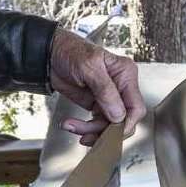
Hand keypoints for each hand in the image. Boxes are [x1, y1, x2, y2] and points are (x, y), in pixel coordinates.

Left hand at [48, 30, 146, 145]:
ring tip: (72, 126)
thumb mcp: (89, 67)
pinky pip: (96, 124)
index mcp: (125, 75)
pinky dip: (84, 128)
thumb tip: (119, 115)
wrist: (50, 54)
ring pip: (108, 125)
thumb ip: (105, 91)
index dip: (126, 124)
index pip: (136, 107)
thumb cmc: (70, 51)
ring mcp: (108, 98)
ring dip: (91, 131)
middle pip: (123, 120)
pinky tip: (71, 125)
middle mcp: (120, 88)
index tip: (112, 133)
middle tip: (88, 135)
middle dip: (105, 130)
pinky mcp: (95, 104)